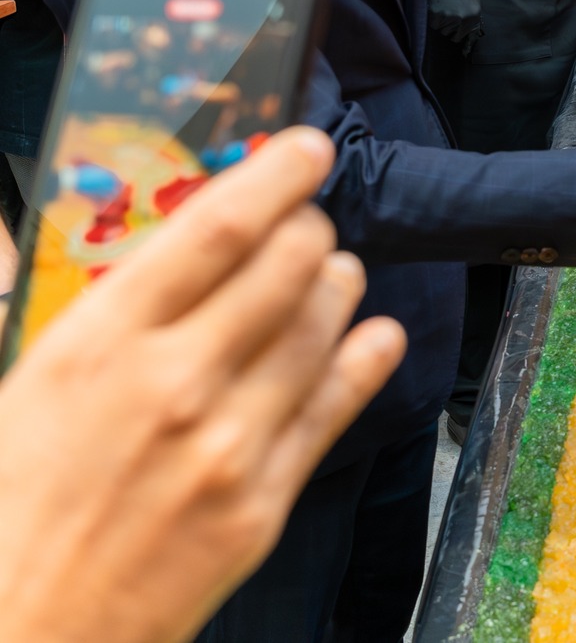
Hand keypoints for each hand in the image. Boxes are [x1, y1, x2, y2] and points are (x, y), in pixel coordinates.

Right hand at [0, 127, 404, 642]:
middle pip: (288, 265)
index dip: (276, 175)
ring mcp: (227, 444)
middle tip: (308, 224)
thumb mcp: (20, 386)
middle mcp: (173, 384)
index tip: (305, 149)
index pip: (217, 228)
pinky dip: (365, 356)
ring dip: (338, 283)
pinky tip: (372, 335)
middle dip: (310, 229)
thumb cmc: (7, 508)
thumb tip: (98, 243)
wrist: (18, 636)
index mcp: (96, 345)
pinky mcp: (261, 503)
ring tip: (331, 274)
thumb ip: (76, 311)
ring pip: (324, 324)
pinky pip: (338, 406)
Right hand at [425, 0, 483, 57]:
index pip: (465, 35)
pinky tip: (436, 7)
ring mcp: (446, 17)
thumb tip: (470, 29)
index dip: (459, 32)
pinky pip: (433, 23)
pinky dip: (433, 18)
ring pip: (441, 29)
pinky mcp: (433, 14)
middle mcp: (461, 18)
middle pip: (451, 34)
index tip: (455, 29)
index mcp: (473, 15)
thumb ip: (473, 15)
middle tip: (448, 15)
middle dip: (449, 27)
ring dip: (441, 23)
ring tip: (443, 9)